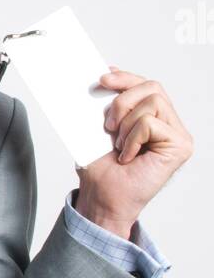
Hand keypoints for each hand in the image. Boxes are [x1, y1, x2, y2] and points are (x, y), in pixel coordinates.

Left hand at [74, 67, 193, 235]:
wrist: (102, 200)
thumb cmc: (101, 170)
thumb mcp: (97, 129)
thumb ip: (105, 105)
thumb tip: (99, 78)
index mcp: (152, 118)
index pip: (146, 86)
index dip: (126, 77)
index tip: (103, 77)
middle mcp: (169, 124)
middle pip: (152, 86)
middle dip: (122, 99)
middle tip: (107, 124)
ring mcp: (177, 135)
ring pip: (152, 101)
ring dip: (126, 123)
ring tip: (119, 146)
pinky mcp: (180, 146)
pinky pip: (152, 123)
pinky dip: (132, 138)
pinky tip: (127, 156)